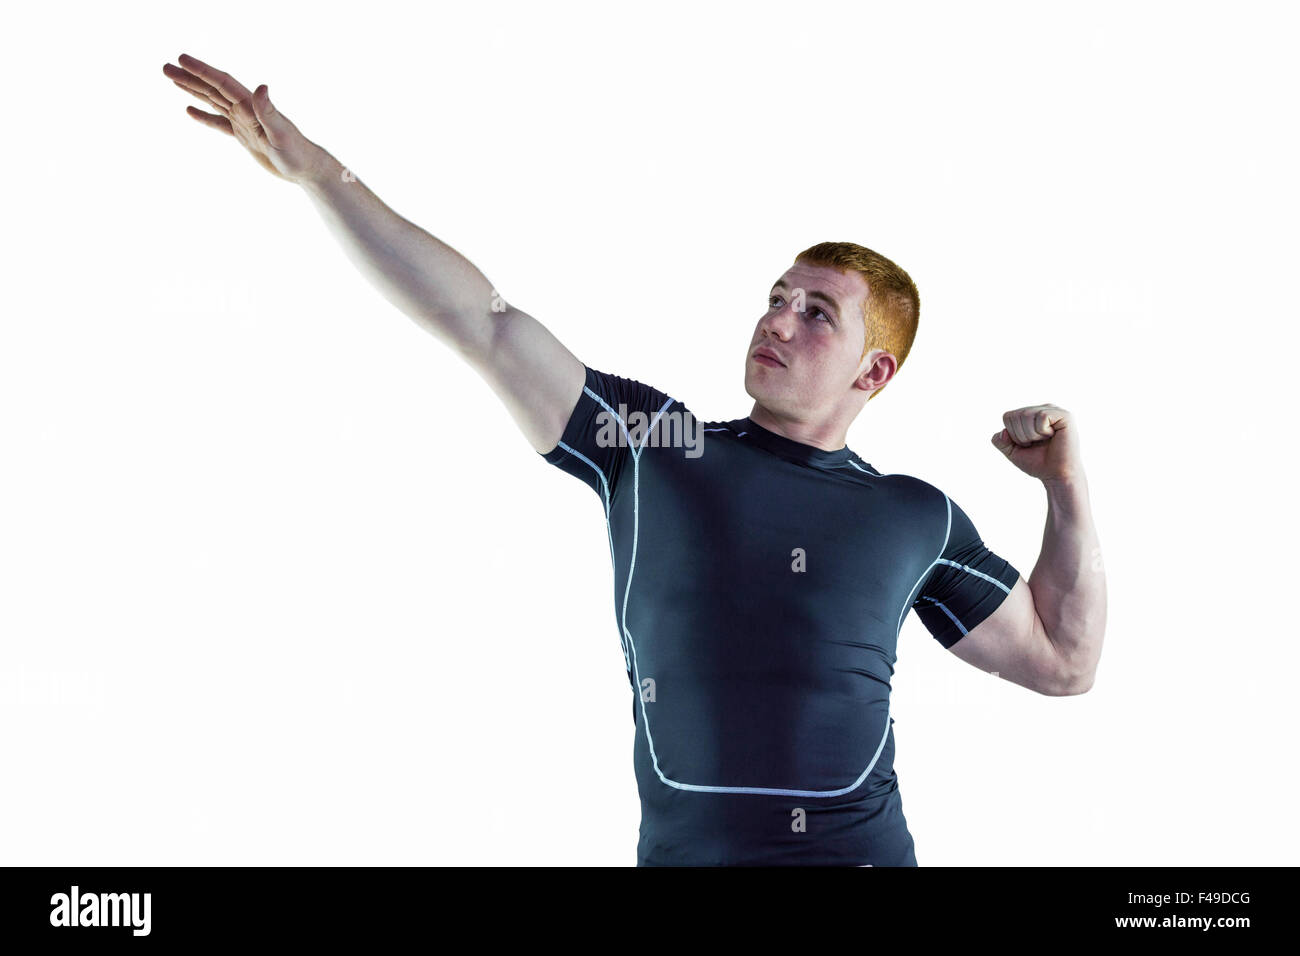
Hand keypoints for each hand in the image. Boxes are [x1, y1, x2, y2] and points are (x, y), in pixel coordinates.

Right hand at [162, 53, 324, 182]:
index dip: (202, 71)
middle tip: (166, 66)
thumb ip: (268, 111)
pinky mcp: (244, 136)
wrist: (305, 168)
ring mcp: (243, 122)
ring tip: (172, 79)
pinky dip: (204, 116)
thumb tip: (261, 87)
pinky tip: (190, 111)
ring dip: (193, 90)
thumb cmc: (296, 152)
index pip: (222, 83)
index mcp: (251, 106)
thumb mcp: (281, 133)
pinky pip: (219, 123)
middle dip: (190, 77)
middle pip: (212, 88)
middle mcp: (246, 110)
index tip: (182, 59)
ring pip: (213, 101)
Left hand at [990, 404, 1082, 483]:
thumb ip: (1001, 441)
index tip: (1027, 444)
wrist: (1058, 475)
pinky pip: (1042, 416)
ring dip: (1031, 434)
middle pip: (1016, 415)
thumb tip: (1003, 432)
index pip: (1007, 417)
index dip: (1013, 435)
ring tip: (1045, 440)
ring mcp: (1054, 410)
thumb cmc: (1038, 463)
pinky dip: (1042, 431)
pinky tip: (1053, 436)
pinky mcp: (1065, 415)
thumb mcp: (1013, 452)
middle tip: (1037, 444)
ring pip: (1026, 415)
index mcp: (1031, 414)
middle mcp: (1043, 409)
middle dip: (1021, 435)